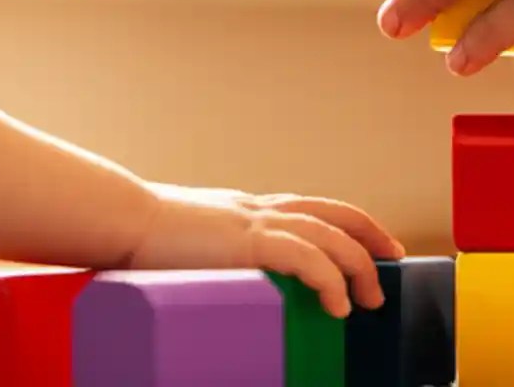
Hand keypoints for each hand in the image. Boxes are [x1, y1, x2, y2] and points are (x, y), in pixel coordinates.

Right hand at [130, 184, 404, 317]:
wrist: (120, 220)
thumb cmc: (145, 237)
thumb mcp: (197, 241)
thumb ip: (222, 252)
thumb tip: (231, 277)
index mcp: (251, 209)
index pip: (317, 208)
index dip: (352, 223)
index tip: (376, 243)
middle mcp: (262, 209)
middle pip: (337, 214)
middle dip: (372, 237)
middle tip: (393, 263)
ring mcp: (258, 223)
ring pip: (332, 237)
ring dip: (359, 267)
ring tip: (369, 300)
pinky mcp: (250, 243)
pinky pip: (308, 259)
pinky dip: (331, 280)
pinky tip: (339, 304)